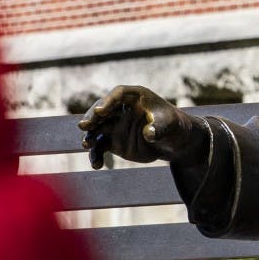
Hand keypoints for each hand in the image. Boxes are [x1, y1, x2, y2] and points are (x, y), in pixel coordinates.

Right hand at [76, 86, 209, 169]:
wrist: (174, 141)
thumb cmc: (173, 126)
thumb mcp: (169, 125)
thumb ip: (158, 128)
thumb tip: (148, 133)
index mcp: (135, 96)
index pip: (118, 94)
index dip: (108, 101)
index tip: (100, 111)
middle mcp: (121, 109)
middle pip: (102, 110)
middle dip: (92, 117)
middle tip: (84, 126)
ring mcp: (116, 125)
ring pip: (97, 129)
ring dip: (90, 136)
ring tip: (86, 144)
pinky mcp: (113, 141)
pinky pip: (101, 147)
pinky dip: (97, 155)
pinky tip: (96, 165)